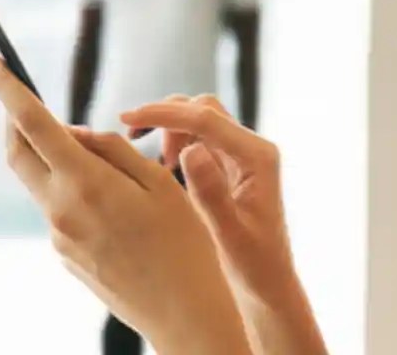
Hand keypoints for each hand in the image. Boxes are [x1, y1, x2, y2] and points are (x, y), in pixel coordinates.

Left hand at [0, 55, 250, 354]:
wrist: (184, 313)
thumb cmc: (184, 242)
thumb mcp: (159, 182)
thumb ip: (110, 149)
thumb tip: (70, 134)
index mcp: (84, 183)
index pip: (31, 122)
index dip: (6, 87)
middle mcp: (60, 210)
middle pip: (18, 153)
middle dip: (15, 121)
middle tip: (29, 100)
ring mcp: (58, 238)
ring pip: (41, 183)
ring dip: (54, 161)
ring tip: (111, 170)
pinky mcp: (64, 256)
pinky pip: (59, 211)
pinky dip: (73, 193)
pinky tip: (116, 211)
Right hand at [123, 96, 293, 300]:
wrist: (270, 287)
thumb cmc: (253, 267)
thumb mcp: (228, 235)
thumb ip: (210, 193)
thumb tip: (189, 149)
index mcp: (258, 157)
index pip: (205, 118)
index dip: (163, 114)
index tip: (127, 119)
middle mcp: (254, 149)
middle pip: (204, 109)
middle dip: (166, 114)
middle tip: (133, 134)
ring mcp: (245, 156)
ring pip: (202, 120)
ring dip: (172, 128)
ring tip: (157, 161)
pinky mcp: (234, 166)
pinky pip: (202, 138)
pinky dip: (178, 141)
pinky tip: (167, 166)